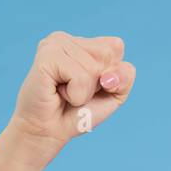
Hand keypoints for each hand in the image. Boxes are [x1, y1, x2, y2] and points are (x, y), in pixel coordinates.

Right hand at [5, 31, 136, 166]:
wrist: (49, 132)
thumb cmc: (78, 113)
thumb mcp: (113, 95)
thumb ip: (125, 77)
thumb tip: (111, 73)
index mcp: (82, 42)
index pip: (116, 46)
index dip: (113, 74)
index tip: (92, 87)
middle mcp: (67, 38)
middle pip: (107, 54)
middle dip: (98, 83)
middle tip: (76, 91)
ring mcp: (54, 44)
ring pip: (93, 68)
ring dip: (85, 91)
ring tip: (66, 94)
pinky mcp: (46, 57)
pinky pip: (80, 77)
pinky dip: (76, 94)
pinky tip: (58, 93)